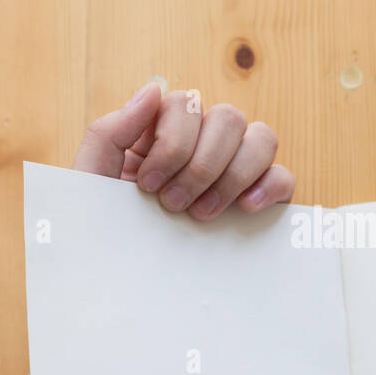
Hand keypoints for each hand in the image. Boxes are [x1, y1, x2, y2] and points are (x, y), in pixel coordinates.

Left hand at [73, 82, 294, 218]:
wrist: (122, 286)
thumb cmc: (102, 232)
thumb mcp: (91, 181)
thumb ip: (110, 131)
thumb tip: (154, 88)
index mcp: (163, 133)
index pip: (187, 104)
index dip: (172, 143)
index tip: (147, 185)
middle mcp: (204, 145)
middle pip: (228, 117)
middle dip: (200, 165)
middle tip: (173, 204)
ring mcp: (236, 172)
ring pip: (262, 138)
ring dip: (232, 175)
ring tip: (202, 214)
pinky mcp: (261, 201)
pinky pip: (284, 176)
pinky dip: (269, 186)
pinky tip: (243, 210)